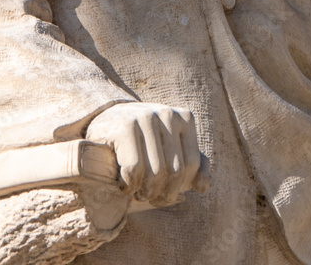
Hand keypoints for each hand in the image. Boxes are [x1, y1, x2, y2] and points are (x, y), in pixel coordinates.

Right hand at [85, 102, 207, 206]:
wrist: (107, 121)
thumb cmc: (144, 141)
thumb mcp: (171, 148)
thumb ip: (191, 164)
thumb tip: (202, 186)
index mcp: (185, 118)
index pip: (192, 165)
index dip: (178, 187)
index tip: (164, 191)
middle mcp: (167, 114)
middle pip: (174, 172)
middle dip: (160, 193)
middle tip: (147, 197)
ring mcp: (146, 117)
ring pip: (155, 173)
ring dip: (144, 192)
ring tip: (136, 191)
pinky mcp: (125, 126)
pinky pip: (134, 169)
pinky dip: (129, 185)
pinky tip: (123, 183)